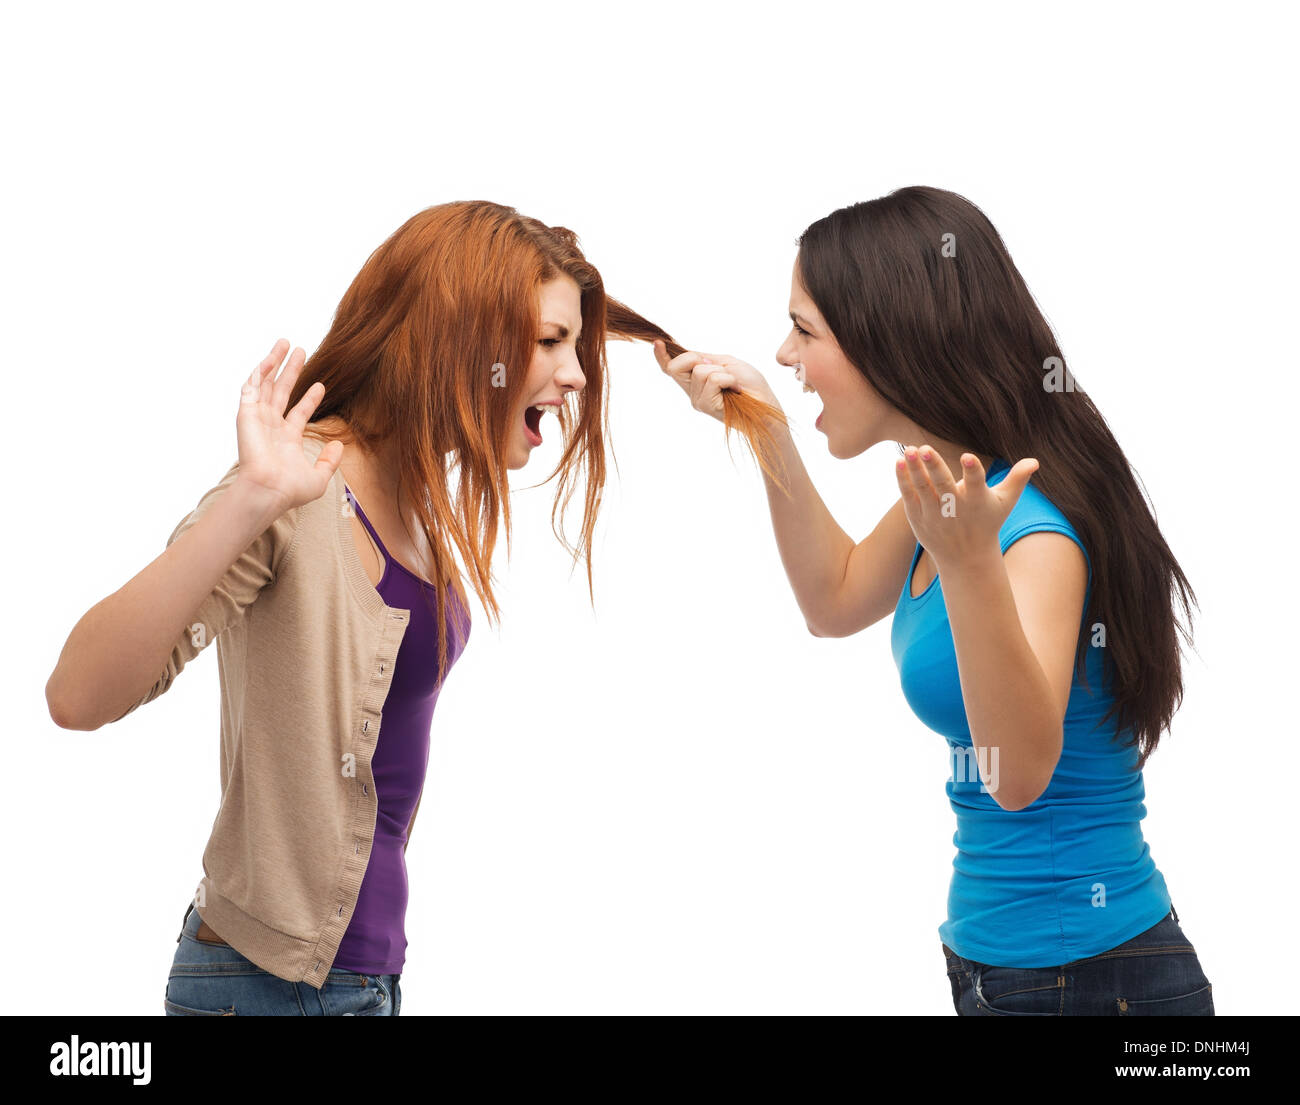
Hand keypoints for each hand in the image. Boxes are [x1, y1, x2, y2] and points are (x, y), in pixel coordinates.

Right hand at [233, 339, 342, 512]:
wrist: (269, 490)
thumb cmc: (290, 489)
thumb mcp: (318, 477)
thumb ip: (329, 461)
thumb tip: (339, 445)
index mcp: (285, 440)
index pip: (298, 412)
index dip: (310, 398)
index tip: (320, 384)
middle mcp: (270, 427)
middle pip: (281, 391)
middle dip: (291, 371)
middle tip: (300, 351)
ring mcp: (257, 418)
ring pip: (266, 383)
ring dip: (274, 362)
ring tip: (285, 343)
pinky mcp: (246, 413)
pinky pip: (252, 386)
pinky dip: (261, 371)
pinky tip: (271, 358)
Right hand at [652, 340, 781, 423]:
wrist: (766, 403)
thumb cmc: (750, 384)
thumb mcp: (726, 363)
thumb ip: (705, 359)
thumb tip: (691, 357)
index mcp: (695, 381)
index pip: (671, 369)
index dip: (661, 356)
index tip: (657, 342)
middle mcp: (692, 392)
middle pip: (675, 366)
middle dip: (694, 358)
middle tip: (718, 367)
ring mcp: (697, 401)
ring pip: (699, 371)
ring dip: (721, 371)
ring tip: (733, 383)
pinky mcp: (706, 406)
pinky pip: (712, 379)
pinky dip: (728, 378)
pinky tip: (735, 389)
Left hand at [895, 446, 1038, 570]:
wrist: (965, 558)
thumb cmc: (988, 523)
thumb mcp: (1005, 503)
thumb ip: (1017, 480)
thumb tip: (1035, 460)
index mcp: (977, 501)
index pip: (976, 483)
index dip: (973, 470)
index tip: (968, 456)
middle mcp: (955, 508)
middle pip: (943, 485)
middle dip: (934, 467)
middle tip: (924, 448)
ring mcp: (934, 514)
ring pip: (922, 489)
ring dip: (915, 470)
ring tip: (909, 450)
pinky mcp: (918, 517)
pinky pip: (909, 496)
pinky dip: (903, 480)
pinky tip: (898, 461)